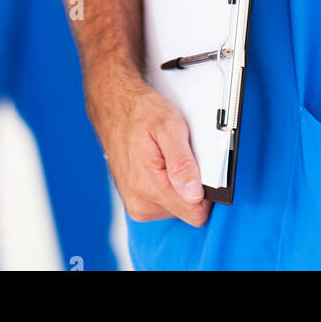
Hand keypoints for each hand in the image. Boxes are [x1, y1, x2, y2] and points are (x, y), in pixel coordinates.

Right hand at [90, 75, 210, 228]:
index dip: (206, 192)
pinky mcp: (136, 203)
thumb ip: (182, 162)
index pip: (195, 213)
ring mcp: (136, 206)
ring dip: (178, 184)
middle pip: (187, 210)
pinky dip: (168, 185)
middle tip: (179, 156)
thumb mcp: (168, 127)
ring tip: (167, 157)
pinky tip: (160, 165)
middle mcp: (140, 204)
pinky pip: (165, 203)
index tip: (201, 170)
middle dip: (190, 185)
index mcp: (149, 188)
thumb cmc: (140, 114)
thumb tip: (194, 192)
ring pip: (177, 207)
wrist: (114, 109)